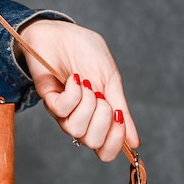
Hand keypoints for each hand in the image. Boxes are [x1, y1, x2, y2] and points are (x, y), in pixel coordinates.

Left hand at [16, 20, 140, 161]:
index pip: (105, 151)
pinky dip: (73, 92)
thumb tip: (135, 143)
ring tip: (86, 84)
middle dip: (102, 118)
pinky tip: (73, 78)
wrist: (62, 33)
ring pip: (76, 129)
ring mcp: (62, 112)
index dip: (115, 142)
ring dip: (87, 104)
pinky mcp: (48, 100)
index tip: (119, 118)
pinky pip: (62, 110)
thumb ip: (121, 110)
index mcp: (97, 118)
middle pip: (92, 142)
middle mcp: (79, 120)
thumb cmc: (86, 53)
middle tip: (101, 95)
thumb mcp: (111, 80)